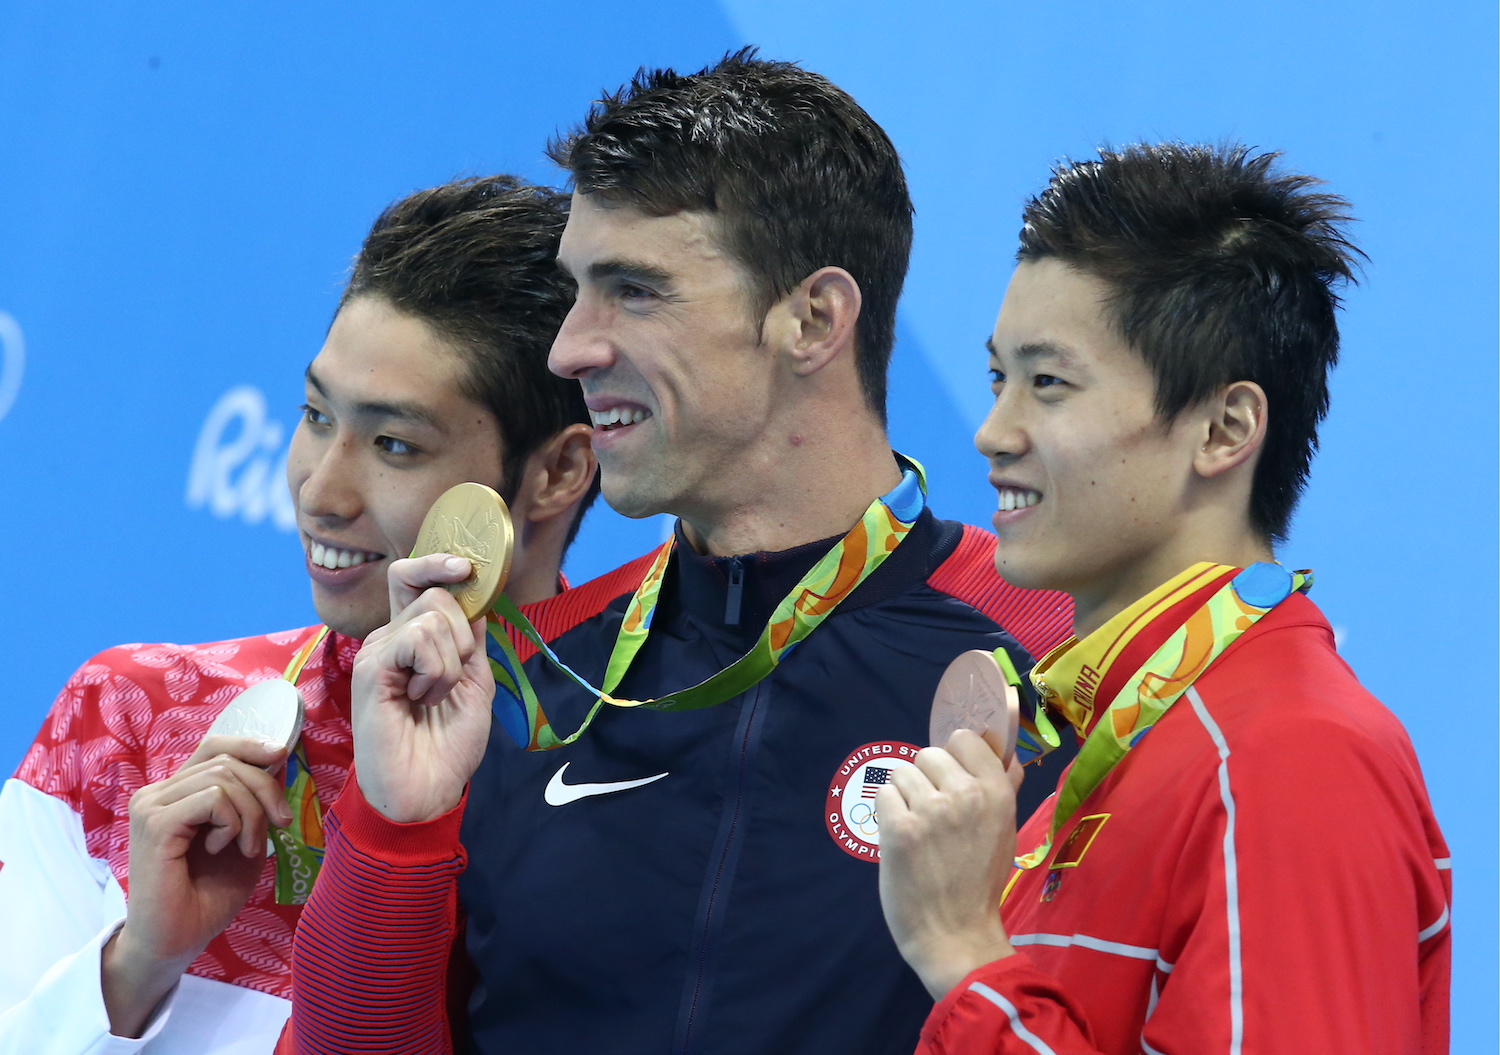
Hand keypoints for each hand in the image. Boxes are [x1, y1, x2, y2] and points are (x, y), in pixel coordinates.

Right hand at [103, 735, 291, 1036]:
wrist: (175, 942)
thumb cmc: (208, 896)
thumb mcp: (244, 837)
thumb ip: (253, 800)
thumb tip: (276, 757)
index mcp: (175, 793)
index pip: (214, 746)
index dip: (251, 744)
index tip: (282, 756)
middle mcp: (157, 793)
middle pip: (226, 760)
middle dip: (266, 788)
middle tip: (282, 824)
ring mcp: (151, 806)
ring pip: (223, 778)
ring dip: (252, 813)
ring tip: (246, 847)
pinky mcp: (154, 824)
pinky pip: (213, 800)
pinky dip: (233, 823)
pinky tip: (223, 849)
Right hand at [351, 554, 493, 823]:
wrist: (427, 789)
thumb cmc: (448, 743)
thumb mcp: (475, 683)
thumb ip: (472, 640)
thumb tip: (474, 599)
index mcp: (413, 638)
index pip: (415, 579)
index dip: (439, 563)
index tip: (467, 569)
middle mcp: (390, 637)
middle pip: (431, 590)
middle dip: (461, 629)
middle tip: (454, 675)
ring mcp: (378, 650)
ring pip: (432, 615)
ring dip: (451, 662)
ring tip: (433, 696)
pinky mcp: (371, 667)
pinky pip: (418, 639)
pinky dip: (436, 670)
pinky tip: (420, 698)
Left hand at [877, 729, 1024, 1000]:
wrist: (956, 935)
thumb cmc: (980, 884)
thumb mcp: (1005, 832)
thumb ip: (1004, 788)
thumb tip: (1009, 756)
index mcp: (996, 792)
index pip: (963, 739)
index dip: (952, 758)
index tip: (950, 781)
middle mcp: (965, 794)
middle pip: (927, 755)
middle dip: (925, 781)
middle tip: (932, 816)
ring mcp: (930, 810)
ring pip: (901, 774)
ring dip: (904, 798)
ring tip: (918, 830)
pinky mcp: (899, 829)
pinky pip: (883, 796)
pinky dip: (887, 815)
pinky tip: (901, 839)